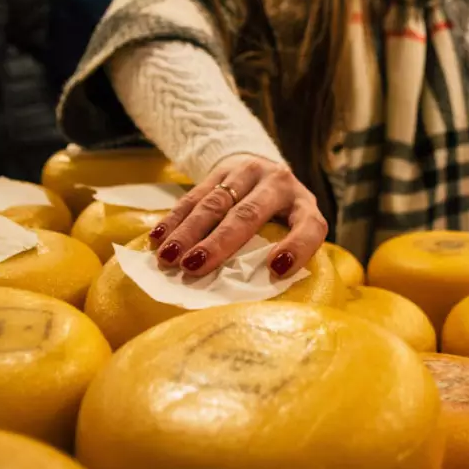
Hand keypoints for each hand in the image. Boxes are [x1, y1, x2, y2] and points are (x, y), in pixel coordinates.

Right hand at [148, 154, 328, 277]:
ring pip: (215, 202)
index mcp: (305, 205)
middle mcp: (279, 183)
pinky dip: (174, 218)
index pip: (310, 226)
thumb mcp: (290, 231)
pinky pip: (194, 194)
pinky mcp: (222, 169)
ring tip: (169, 257)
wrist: (265, 170)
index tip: (276, 268)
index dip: (297, 247)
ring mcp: (249, 171)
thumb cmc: (280, 219)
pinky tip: (159, 237)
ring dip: (188, 231)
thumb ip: (277, 255)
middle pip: (248, 213)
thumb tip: (247, 300)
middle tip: (194, 267)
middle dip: (219, 242)